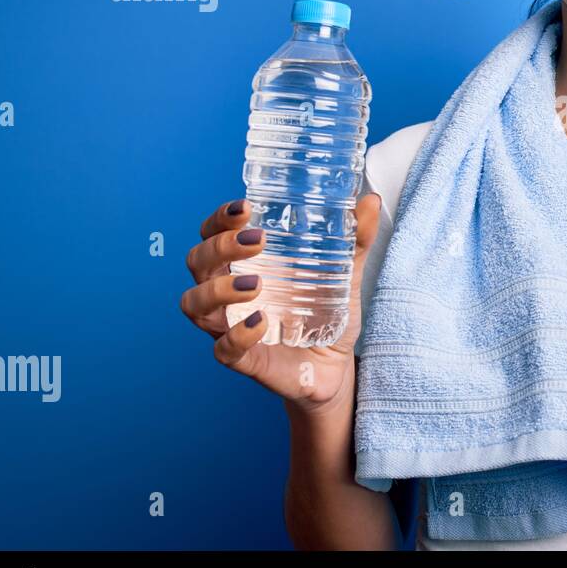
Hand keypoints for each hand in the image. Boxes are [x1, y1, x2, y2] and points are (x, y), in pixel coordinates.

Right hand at [179, 193, 382, 415]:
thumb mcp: (344, 273)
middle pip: (198, 262)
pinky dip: (237, 335)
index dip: (219, 219)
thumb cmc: (327, 313)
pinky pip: (222, 349)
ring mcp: (230, 325)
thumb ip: (356, 239)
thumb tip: (371, 201)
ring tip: (256, 284)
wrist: (337, 366)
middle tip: (257, 241)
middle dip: (219, 246)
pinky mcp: (242, 359)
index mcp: (245, 263)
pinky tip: (261, 323)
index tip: (244, 207)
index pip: (213, 233)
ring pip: (194, 304)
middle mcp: (228, 292)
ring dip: (218, 289)